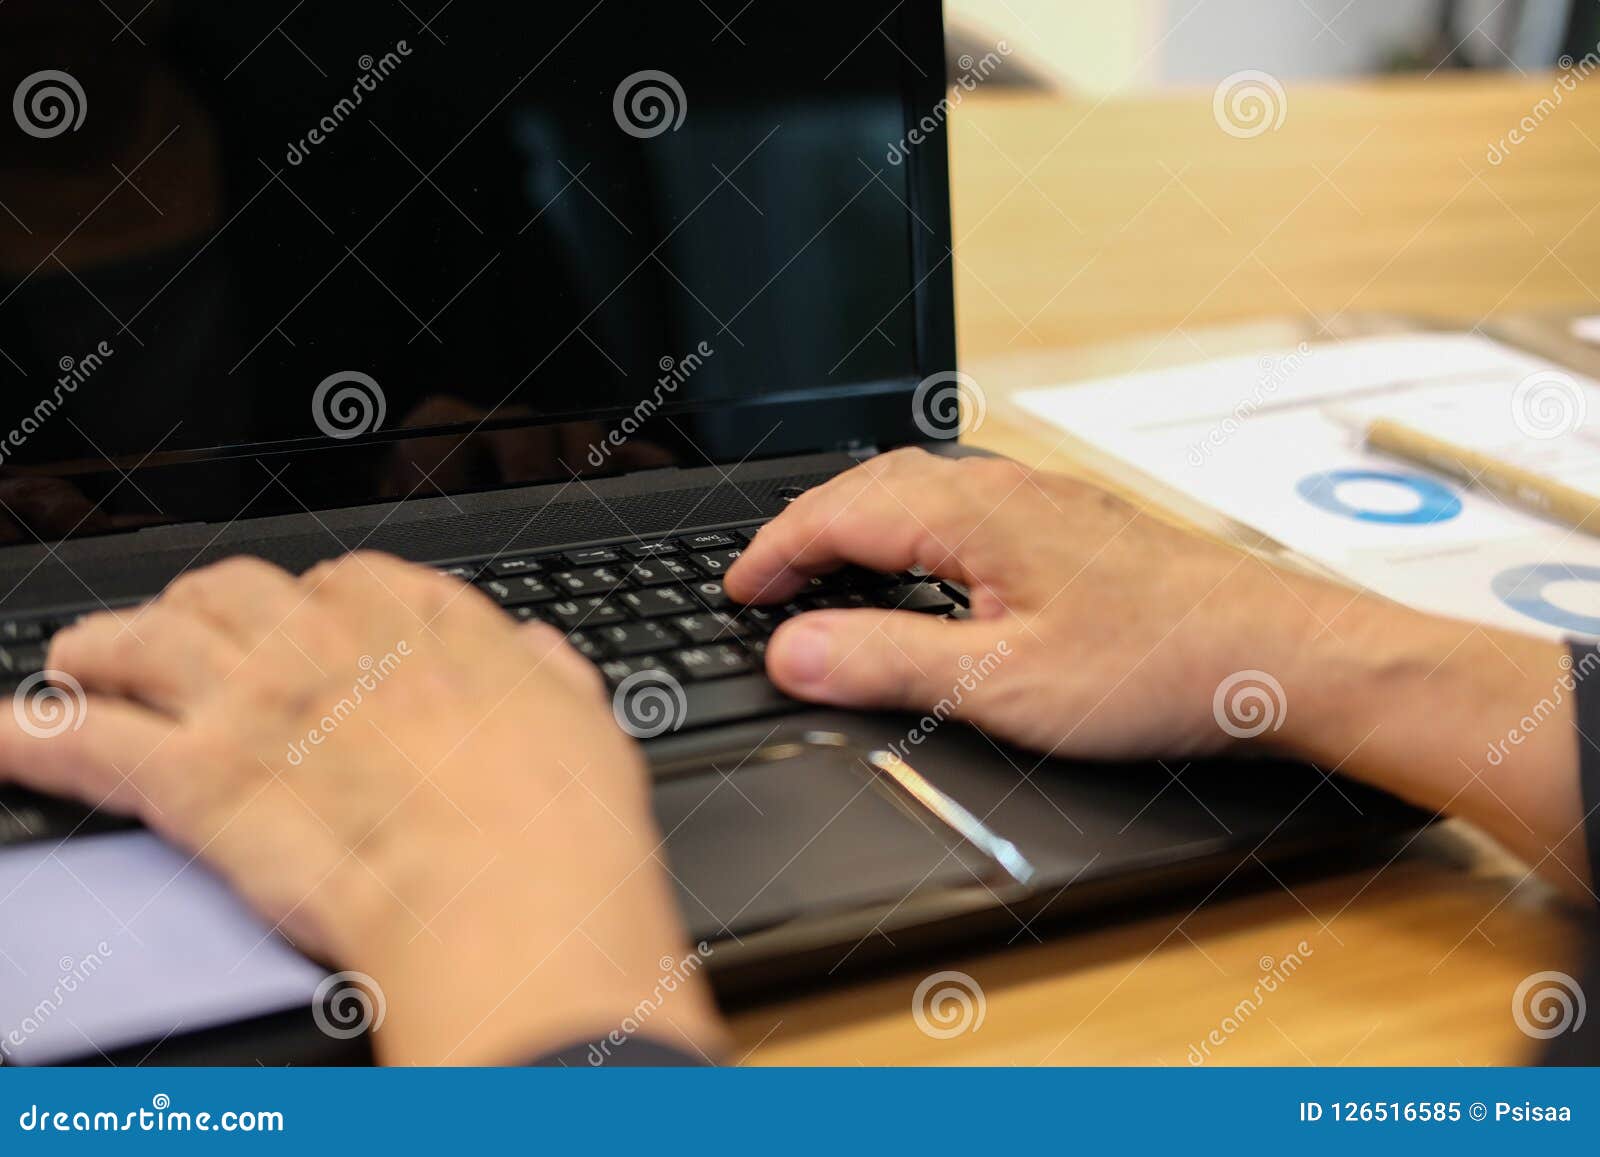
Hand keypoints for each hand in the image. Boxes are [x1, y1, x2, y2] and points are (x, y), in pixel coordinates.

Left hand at [0, 552, 723, 1064]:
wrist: (504, 903)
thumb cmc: (559, 828)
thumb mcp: (586, 729)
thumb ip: (551, 680)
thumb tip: (540, 654)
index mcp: (424, 627)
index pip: (349, 578)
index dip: (318, 598)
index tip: (310, 619)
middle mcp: (329, 646)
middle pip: (230, 590)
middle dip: (200, 606)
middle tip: (185, 633)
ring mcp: (254, 706)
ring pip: (145, 642)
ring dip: (104, 648)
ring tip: (80, 662)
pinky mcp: (196, 784)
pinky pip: (87, 743)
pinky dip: (34, 740)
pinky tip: (10, 734)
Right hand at [726, 449, 1585, 884]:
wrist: (1280, 655)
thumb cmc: (1159, 669)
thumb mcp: (1003, 686)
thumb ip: (887, 663)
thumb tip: (791, 650)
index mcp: (974, 515)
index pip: (839, 513)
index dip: (777, 553)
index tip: (740, 590)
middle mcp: (1007, 489)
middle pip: (874, 483)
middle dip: (807, 526)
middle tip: (768, 576)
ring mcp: (1047, 500)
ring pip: (922, 487)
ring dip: (860, 519)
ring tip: (828, 565)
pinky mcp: (1077, 523)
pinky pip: (967, 502)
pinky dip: (914, 526)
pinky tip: (928, 563)